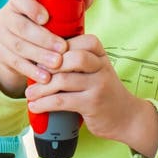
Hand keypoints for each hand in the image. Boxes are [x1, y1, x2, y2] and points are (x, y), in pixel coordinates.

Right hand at [0, 0, 67, 96]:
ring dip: (39, 56)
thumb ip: (69, 3)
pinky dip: (32, 71)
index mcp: (18, 0)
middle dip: (43, 38)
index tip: (47, 18)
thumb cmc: (44, 23)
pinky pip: (16, 63)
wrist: (22, 43)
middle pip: (20, 26)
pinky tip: (45, 77)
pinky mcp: (2, 54)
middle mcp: (6, 16)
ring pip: (18, 46)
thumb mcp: (53, 11)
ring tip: (57, 64)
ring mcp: (1, 36)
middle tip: (63, 48)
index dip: (31, 7)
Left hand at [24, 34, 157, 157]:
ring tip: (30, 93)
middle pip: (69, 57)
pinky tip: (36, 106)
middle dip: (47, 65)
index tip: (42, 55)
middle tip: (33, 73)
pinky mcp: (92, 104)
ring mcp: (98, 85)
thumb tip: (41, 55)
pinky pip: (62, 100)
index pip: (79, 40)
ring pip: (62, 80)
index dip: (57, 46)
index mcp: (100, 54)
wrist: (126, 117)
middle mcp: (101, 67)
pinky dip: (44, 103)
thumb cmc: (103, 90)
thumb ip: (77, 59)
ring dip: (40, 88)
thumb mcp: (96, 69)